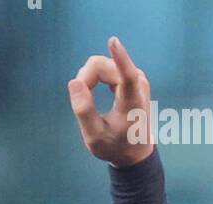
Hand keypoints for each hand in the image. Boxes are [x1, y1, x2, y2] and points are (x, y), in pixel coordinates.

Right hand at [68, 35, 152, 166]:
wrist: (136, 152)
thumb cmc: (114, 146)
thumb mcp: (94, 137)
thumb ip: (84, 111)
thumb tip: (74, 82)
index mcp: (132, 102)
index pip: (126, 76)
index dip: (118, 58)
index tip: (113, 41)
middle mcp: (138, 84)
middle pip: (102, 66)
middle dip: (84, 79)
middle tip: (78, 101)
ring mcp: (137, 77)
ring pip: (103, 64)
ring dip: (88, 80)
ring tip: (86, 101)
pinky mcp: (132, 75)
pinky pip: (107, 67)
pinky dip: (94, 78)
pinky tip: (92, 93)